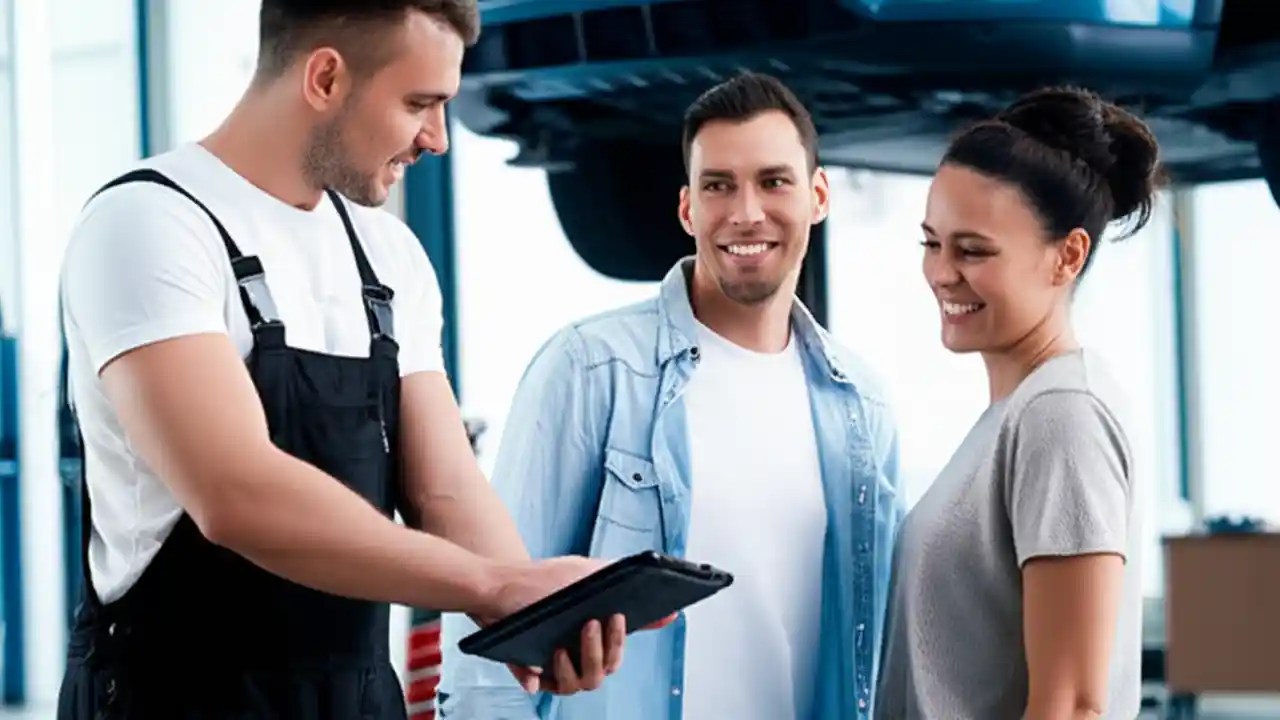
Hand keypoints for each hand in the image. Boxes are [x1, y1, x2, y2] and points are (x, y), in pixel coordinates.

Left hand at [474, 556, 678, 695]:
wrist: (494, 586)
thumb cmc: (539, 581)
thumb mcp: (579, 572)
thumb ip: (612, 576)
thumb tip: (643, 575)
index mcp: (592, 635)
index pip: (617, 648)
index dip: (625, 641)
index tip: (632, 618)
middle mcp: (576, 654)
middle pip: (602, 670)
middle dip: (602, 650)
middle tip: (592, 624)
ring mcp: (553, 666)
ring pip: (576, 685)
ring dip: (574, 667)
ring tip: (560, 649)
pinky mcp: (529, 670)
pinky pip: (538, 685)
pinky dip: (536, 680)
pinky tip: (535, 673)